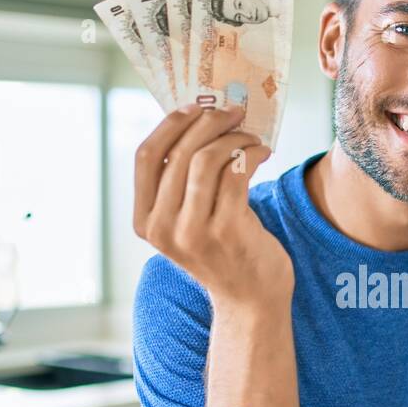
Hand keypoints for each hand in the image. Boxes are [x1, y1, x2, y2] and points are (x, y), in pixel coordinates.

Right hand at [133, 103, 293, 309]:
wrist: (250, 300)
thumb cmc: (222, 252)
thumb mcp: (187, 221)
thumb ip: (180, 185)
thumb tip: (196, 122)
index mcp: (145, 221)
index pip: (146, 157)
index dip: (170, 125)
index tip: (196, 106)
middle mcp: (163, 228)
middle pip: (179, 153)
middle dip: (209, 123)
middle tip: (234, 111)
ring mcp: (193, 232)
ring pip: (206, 159)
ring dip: (234, 138)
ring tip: (251, 137)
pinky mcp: (227, 230)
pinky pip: (236, 172)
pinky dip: (251, 153)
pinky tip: (262, 152)